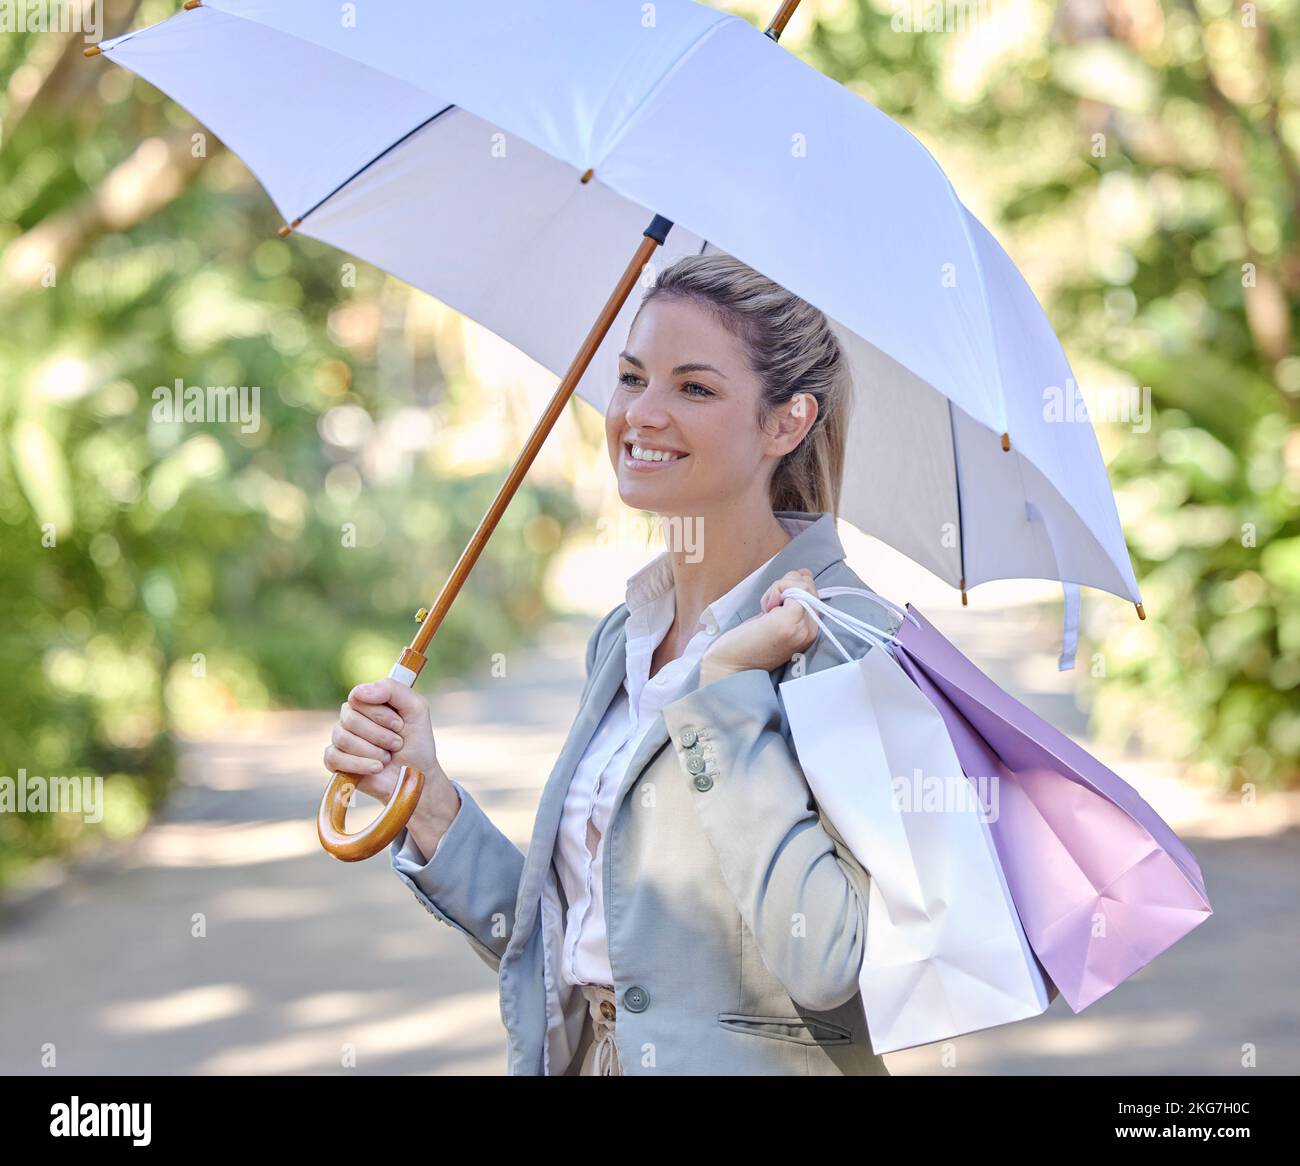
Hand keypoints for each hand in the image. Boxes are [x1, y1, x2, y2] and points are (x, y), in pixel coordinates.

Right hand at [323, 679, 457, 833]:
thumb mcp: (416, 708)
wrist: (416, 776)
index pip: (358, 697)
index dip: (379, 713)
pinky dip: (359, 764)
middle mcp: (351, 717)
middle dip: (380, 735)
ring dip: (373, 751)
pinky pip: (334, 757)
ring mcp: (341, 738)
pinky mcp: (335, 761)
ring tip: (388, 757)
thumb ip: (392, 689)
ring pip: (343, 738)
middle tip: (397, 744)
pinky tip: (376, 768)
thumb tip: (357, 692)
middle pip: (350, 719)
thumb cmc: (416, 741)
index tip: (399, 724)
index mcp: (368, 701)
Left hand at [699, 568, 820, 684]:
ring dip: (779, 588)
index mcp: (810, 631)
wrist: (730, 668)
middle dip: (785, 587)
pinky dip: (777, 590)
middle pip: (808, 585)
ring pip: (801, 584)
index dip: (791, 590)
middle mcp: (811, 631)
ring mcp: (801, 628)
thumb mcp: (775, 618)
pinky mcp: (788, 623)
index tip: (773, 606)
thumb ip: (791, 599)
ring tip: (766, 610)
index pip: (812, 592)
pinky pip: (793, 588)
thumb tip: (804, 573)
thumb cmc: (748, 644)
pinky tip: (765, 607)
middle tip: (768, 608)